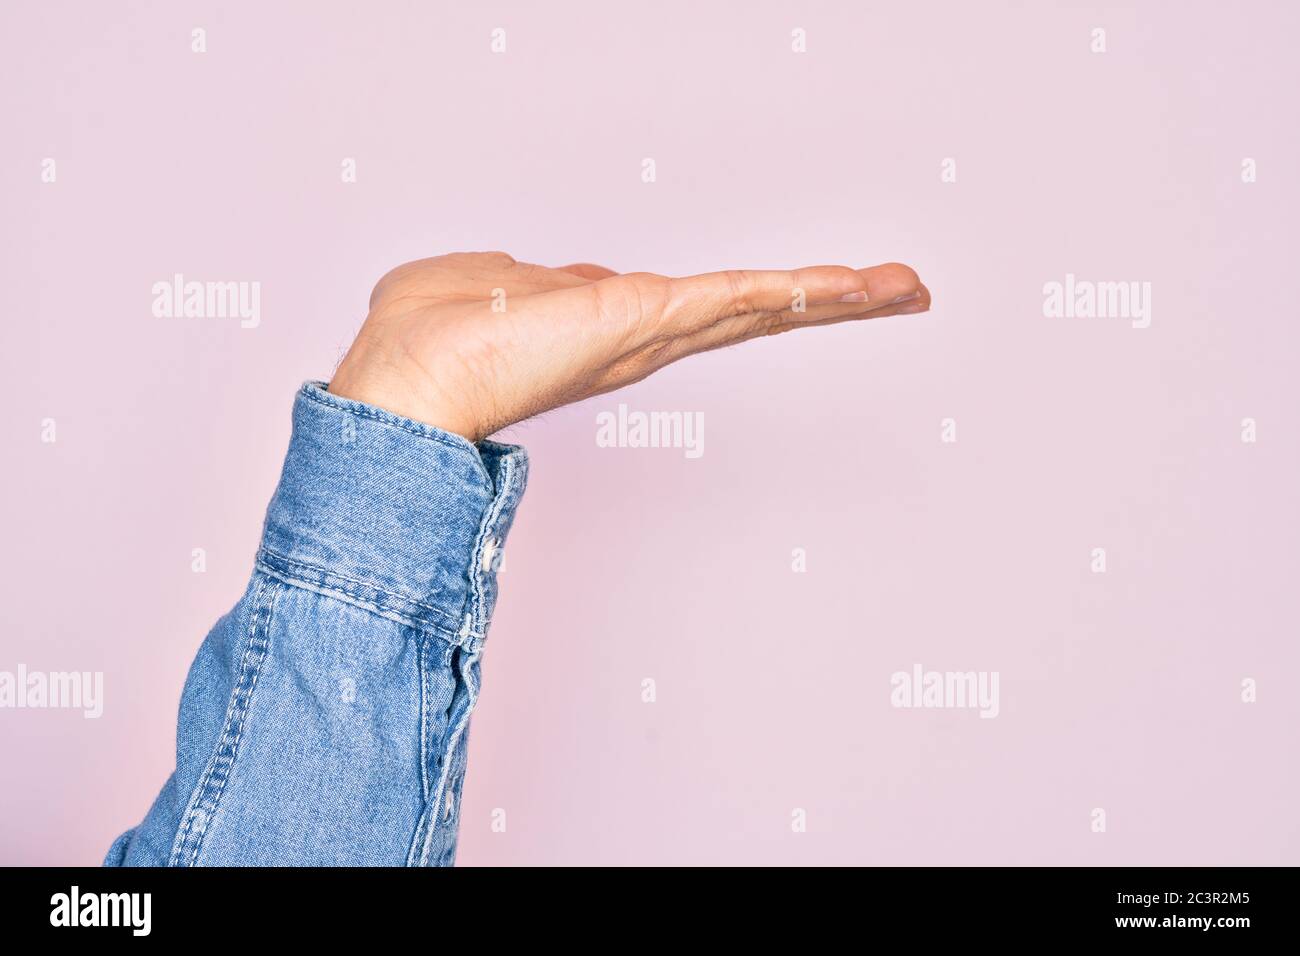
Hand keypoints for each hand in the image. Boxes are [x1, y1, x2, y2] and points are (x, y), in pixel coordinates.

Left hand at [329, 252, 931, 440]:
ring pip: (759, 307)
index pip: (701, 310)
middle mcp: (641, 338)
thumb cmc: (420, 341)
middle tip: (898, 293)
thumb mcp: (479, 285)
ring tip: (905, 288)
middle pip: (751, 313)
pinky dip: (798, 292)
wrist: (402, 381)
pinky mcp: (645, 319)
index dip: (757, 301)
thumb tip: (540, 279)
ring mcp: (649, 333)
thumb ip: (524, 280)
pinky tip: (857, 286)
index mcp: (607, 326)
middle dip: (825, 303)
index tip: (804, 294)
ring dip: (835, 297)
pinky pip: (736, 297)